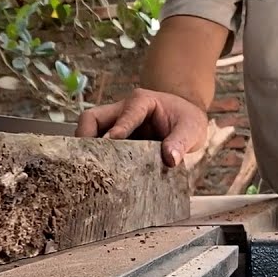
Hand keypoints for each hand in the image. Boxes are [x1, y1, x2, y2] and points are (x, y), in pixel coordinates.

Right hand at [75, 88, 208, 166]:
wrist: (185, 120)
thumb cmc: (186, 119)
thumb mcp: (192, 128)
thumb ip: (181, 142)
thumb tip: (170, 159)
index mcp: (142, 102)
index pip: (125, 114)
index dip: (117, 129)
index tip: (111, 142)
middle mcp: (121, 110)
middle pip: (92, 118)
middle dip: (86, 137)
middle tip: (87, 159)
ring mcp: (114, 125)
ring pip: (89, 131)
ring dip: (87, 149)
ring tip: (90, 170)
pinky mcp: (113, 140)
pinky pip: (96, 146)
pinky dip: (94, 158)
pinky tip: (98, 174)